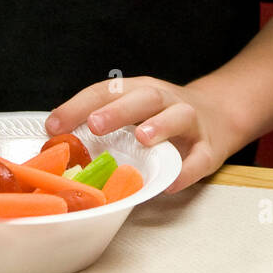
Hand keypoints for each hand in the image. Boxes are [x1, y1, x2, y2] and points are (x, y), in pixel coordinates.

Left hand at [45, 74, 243, 193]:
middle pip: (143, 98)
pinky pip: (199, 158)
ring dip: (160, 125)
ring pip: (178, 117)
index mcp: (138, 90)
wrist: (218, 114)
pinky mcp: (208, 148)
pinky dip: (187, 170)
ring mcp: (190, 123)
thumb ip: (102, 124)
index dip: (79, 106)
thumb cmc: (162, 116)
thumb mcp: (133, 110)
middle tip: (95, 125)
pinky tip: (171, 181)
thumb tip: (56, 146)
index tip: (54, 126)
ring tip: (142, 138)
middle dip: (119, 110)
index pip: (106, 91)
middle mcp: (165, 100)